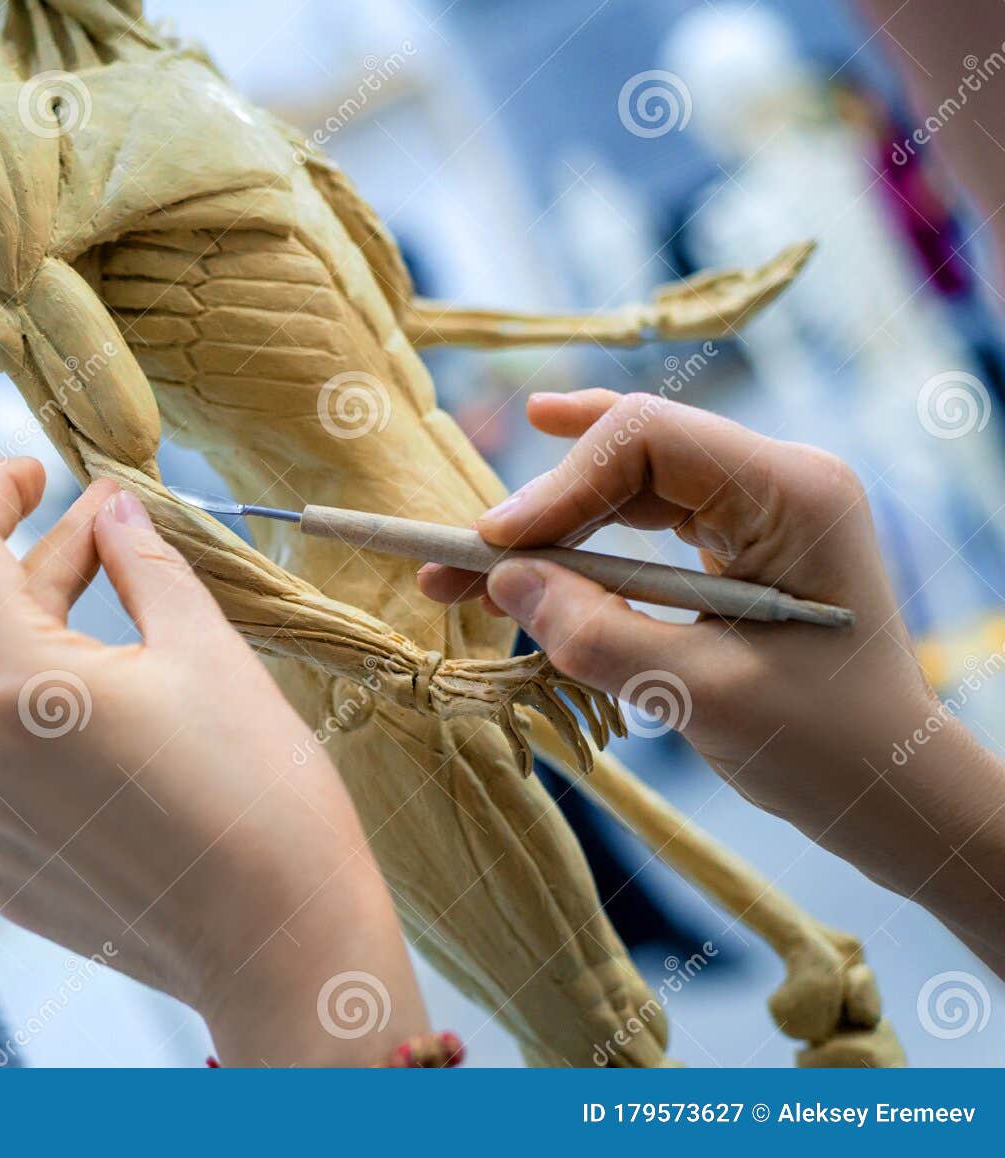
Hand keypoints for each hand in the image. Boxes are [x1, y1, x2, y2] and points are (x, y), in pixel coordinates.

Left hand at [0, 459, 427, 1063]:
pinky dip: (62, 741)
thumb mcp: (204, 648)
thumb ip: (140, 559)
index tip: (32, 469)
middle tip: (117, 536)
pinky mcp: (7, 874)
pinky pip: (19, 777)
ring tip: (144, 653)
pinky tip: (136, 746)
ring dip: (61, 662)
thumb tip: (109, 506)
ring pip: (7, 705)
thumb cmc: (258, 791)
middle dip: (53, 573)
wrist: (282, 944)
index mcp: (11, 686)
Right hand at [418, 390, 1004, 964]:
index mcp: (791, 494)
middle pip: (630, 452)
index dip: (558, 484)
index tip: (491, 546)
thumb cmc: (824, 747)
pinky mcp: (738, 541)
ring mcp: (759, 507)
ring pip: (627, 482)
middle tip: (453, 561)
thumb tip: (504, 579)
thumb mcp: (703, 697)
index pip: (648, 440)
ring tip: (468, 570)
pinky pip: (644, 517)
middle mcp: (777, 480)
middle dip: (538, 507)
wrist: (890, 791)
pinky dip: (581, 542)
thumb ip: (600, 635)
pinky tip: (527, 540)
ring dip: (549, 526)